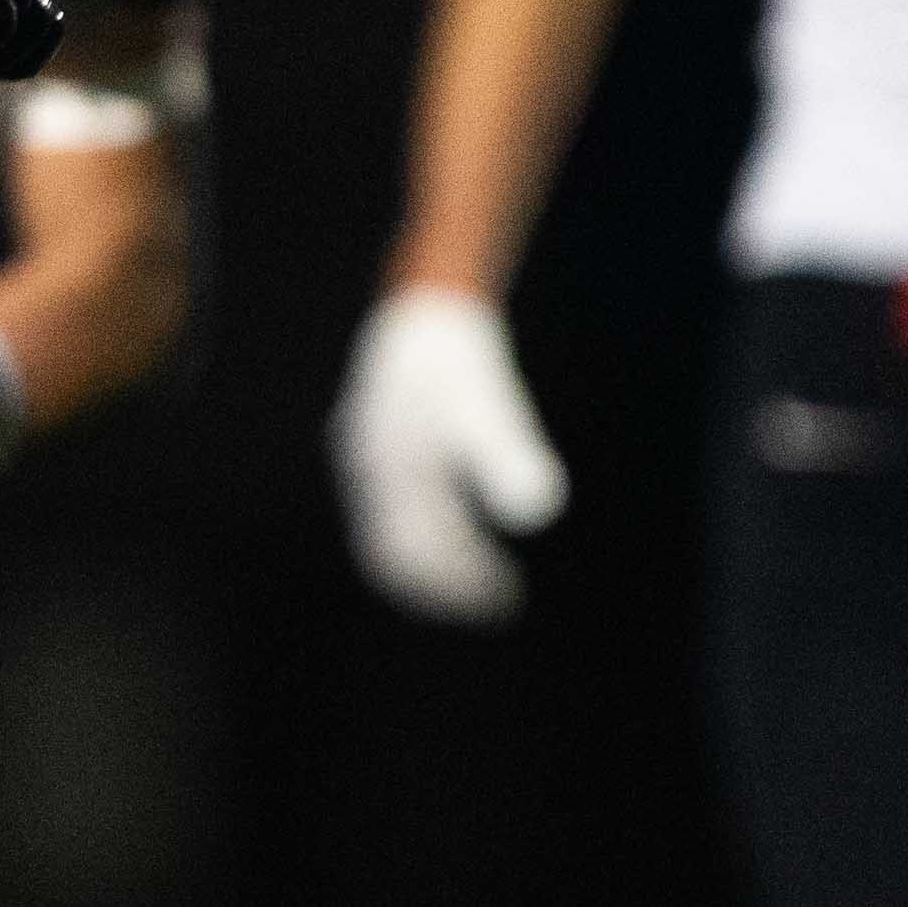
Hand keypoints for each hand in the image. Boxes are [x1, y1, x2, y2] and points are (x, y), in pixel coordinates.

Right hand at [331, 285, 570, 623]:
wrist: (427, 303)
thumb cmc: (458, 357)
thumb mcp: (488, 402)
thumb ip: (507, 453)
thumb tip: (538, 510)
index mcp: (385, 469)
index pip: (406, 554)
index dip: (451, 587)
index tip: (500, 604)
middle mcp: (370, 470)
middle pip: (394, 551)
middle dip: (445, 583)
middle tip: (501, 603)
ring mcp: (372, 457)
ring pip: (394, 532)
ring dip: (440, 563)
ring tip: (494, 579)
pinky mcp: (385, 445)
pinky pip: (399, 509)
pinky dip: (433, 534)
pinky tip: (472, 531)